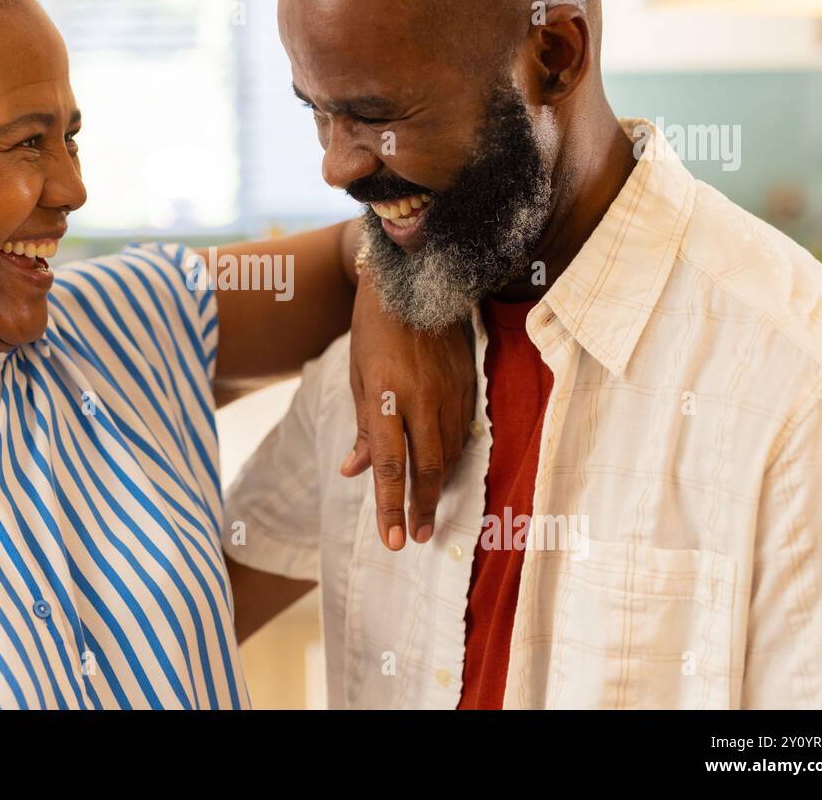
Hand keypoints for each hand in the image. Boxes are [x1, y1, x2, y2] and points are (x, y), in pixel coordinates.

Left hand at [346, 271, 475, 549]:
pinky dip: (452, 458)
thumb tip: (354, 472)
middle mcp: (420, 397)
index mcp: (385, 395)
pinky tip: (444, 473)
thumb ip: (362, 427)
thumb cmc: (374, 328)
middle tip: (415, 537)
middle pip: (425, 467)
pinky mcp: (467, 383)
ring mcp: (449, 391)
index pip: (390, 464)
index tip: (393, 541)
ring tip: (425, 513)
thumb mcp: (358, 375)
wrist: (414, 280)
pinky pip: (462, 432)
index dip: (391, 506)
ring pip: (448, 453)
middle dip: (420, 508)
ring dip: (437, 488)